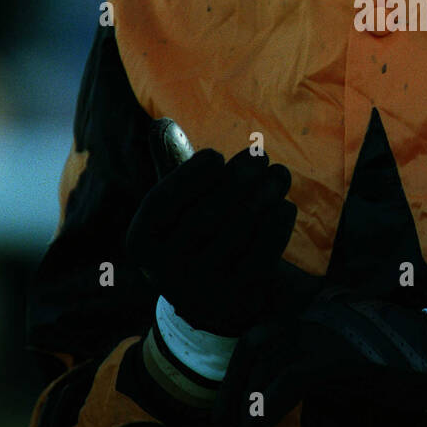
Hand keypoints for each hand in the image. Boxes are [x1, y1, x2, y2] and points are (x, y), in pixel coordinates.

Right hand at [126, 143, 296, 335]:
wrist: (214, 303)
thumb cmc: (194, 235)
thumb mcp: (178, 206)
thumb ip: (171, 165)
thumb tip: (163, 123)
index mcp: (142, 243)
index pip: (162, 202)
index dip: (190, 175)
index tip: (215, 155)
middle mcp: (165, 271)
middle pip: (206, 214)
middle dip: (239, 178)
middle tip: (261, 156)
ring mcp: (203, 288)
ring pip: (238, 229)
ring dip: (265, 194)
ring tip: (280, 174)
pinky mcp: (239, 297)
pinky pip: (263, 252)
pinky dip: (277, 224)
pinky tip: (284, 206)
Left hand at [212, 288, 426, 426]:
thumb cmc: (397, 365)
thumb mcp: (345, 357)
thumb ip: (311, 359)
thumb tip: (273, 386)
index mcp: (317, 305)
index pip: (264, 322)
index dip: (240, 359)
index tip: (228, 395)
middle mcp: (317, 308)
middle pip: (255, 340)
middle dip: (232, 383)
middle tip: (221, 420)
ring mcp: (327, 327)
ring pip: (265, 358)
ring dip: (243, 400)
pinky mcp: (338, 354)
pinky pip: (288, 380)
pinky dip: (265, 407)